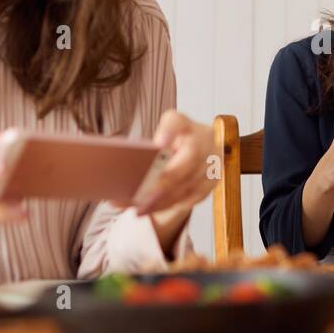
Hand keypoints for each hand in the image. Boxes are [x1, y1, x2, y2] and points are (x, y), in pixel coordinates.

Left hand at [112, 111, 220, 248]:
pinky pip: (191, 197)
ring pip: (189, 184)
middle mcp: (202, 139)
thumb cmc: (172, 144)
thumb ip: (145, 151)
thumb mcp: (160, 139)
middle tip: (143, 200)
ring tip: (140, 209)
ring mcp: (212, 160)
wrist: (201, 147)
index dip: (169, 131)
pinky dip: (170, 205)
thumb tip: (120, 173)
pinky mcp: (213, 180)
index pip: (176, 122)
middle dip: (165, 183)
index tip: (159, 143)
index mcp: (183, 124)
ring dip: (163, 200)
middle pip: (188, 159)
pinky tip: (152, 209)